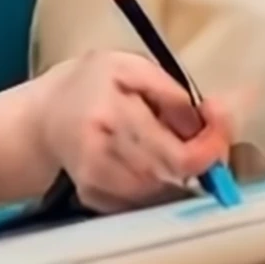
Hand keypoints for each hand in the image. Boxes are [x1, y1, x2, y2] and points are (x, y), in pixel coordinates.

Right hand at [31, 51, 231, 212]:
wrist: (44, 116)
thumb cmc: (90, 82)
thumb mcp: (130, 65)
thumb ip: (170, 90)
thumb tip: (205, 121)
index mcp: (111, 117)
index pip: (177, 156)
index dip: (210, 147)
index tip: (220, 122)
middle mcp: (101, 158)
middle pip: (173, 176)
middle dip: (198, 152)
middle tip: (202, 125)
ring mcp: (97, 185)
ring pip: (162, 190)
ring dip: (179, 167)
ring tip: (168, 134)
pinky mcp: (96, 199)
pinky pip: (144, 198)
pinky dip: (158, 178)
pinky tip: (150, 152)